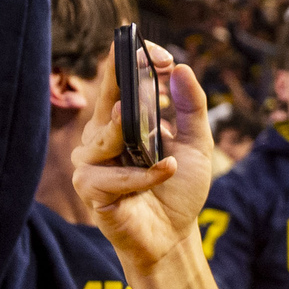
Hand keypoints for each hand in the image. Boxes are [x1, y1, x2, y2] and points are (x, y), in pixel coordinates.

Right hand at [72, 46, 210, 275]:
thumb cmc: (178, 189)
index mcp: (123, 119)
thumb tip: (182, 68)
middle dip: (123, 80)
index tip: (157, 53)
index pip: (120, 80)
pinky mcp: (91, 189)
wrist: (174, 235)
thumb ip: (191, 107)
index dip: (133, 61)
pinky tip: (165, 171)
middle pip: (107, 100)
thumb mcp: (197, 144)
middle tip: (144, 63)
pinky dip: (142, 175)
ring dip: (132, 136)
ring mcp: (93, 162)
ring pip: (103, 137)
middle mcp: (102, 135)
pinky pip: (112, 176)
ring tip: (157, 140)